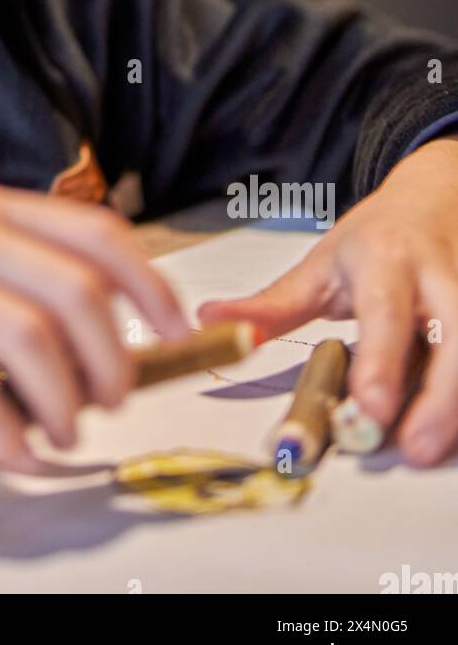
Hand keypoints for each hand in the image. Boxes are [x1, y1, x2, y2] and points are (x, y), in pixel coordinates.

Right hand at [0, 181, 188, 471]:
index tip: (178, 331)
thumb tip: (92, 337)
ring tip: (65, 435)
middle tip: (113, 401)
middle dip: (113, 358)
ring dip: (65, 401)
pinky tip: (17, 456)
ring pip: (26, 337)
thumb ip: (11, 268)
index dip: (149, 284)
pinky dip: (3, 432)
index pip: (94, 233)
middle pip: (73, 290)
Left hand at [198, 139, 457, 467]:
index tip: (373, 406)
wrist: (437, 197)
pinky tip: (445, 421)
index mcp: (386, 259)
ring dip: (455, 404)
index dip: (382, 361)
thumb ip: (271, 306)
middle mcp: (439, 275)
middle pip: (456, 336)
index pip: (386, 312)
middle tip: (414, 448)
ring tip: (428, 445)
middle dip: (441, 398)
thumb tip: (210, 324)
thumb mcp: (320, 266)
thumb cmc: (377, 239)